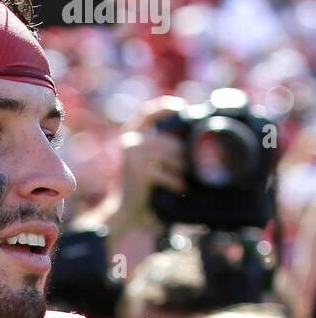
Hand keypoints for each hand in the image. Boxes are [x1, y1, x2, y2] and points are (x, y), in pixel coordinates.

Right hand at [114, 97, 186, 230]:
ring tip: (187, 178)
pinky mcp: (140, 173)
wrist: (122, 211)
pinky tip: (180, 189)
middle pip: (169, 140)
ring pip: (172, 155)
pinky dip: (177, 183)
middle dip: (184, 152)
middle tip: (195, 163)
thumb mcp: (146, 159)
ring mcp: (134, 156)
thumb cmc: (140, 185)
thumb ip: (159, 144)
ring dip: (183, 169)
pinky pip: (168, 174)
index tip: (184, 109)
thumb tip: (190, 130)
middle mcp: (130, 142)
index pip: (148, 112)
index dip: (166, 107)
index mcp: (130, 135)